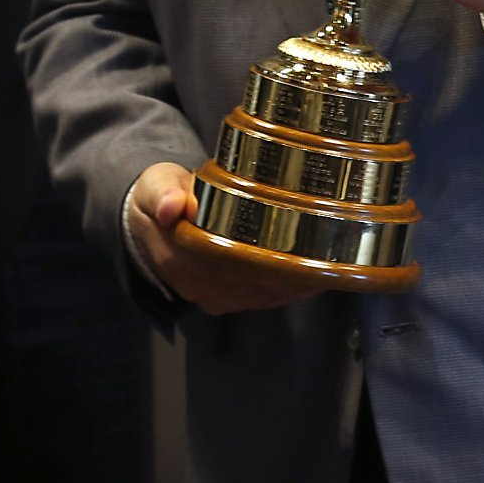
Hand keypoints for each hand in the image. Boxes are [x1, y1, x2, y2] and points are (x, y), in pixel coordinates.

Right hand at [127, 162, 326, 314]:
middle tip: (328, 249)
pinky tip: (316, 277)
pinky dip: (291, 290)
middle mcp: (195, 284)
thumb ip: (163, 192)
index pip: (227, 257)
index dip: (264, 251)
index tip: (298, 238)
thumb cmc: (162, 194)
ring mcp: (212, 296)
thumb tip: (172, 206)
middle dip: (290, 267)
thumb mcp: (156, 183)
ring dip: (296, 281)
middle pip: (252, 278)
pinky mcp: (226, 300)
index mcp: (176, 255)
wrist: (153, 217)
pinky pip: (263, 299)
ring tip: (330, 262)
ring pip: (262, 292)